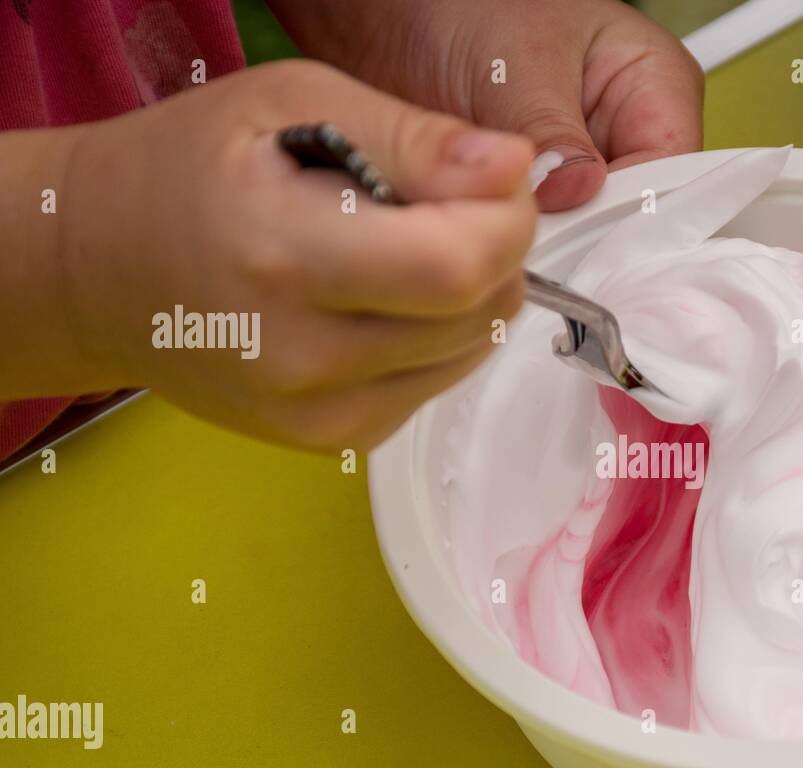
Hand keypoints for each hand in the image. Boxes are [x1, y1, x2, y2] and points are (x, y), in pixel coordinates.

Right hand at [48, 61, 535, 450]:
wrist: (98, 275)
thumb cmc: (187, 173)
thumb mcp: (290, 105)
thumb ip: (412, 138)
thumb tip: (515, 170)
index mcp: (285, 257)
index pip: (456, 266)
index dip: (504, 220)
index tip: (491, 182)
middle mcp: (303, 355)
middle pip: (478, 312)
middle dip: (496, 249)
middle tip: (447, 205)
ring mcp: (319, 412)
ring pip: (472, 350)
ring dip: (472, 294)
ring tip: (400, 250)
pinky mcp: (336, 440)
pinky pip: (437, 382)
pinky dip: (439, 335)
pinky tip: (381, 301)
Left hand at [269, 0, 704, 209]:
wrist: (381, 15)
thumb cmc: (461, 3)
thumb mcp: (513, 63)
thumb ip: (550, 133)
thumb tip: (576, 191)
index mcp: (652, 88)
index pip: (670, 179)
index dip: (632, 221)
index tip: (584, 243)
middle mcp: (621, 135)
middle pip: (630, 219)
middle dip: (580, 239)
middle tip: (534, 249)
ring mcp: (575, 171)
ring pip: (582, 238)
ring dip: (540, 248)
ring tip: (501, 244)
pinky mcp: (530, 198)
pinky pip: (537, 241)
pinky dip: (510, 248)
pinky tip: (485, 246)